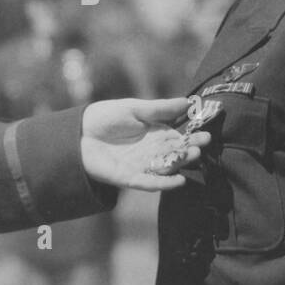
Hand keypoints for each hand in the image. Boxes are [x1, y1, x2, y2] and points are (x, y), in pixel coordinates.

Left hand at [80, 97, 210, 191]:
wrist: (78, 133)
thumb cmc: (106, 117)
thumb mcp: (134, 108)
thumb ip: (160, 108)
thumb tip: (187, 101)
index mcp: (156, 134)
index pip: (179, 136)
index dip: (193, 135)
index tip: (206, 132)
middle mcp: (152, 151)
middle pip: (176, 152)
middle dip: (191, 149)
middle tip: (203, 144)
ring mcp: (142, 165)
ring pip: (166, 167)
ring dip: (181, 163)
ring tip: (193, 155)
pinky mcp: (129, 178)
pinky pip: (149, 183)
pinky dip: (164, 184)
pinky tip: (178, 181)